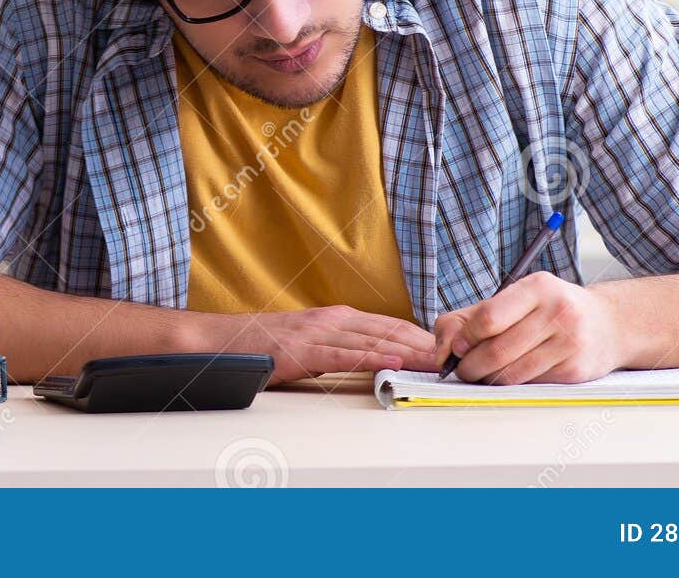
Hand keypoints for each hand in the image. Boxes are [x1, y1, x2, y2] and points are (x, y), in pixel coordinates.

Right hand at [213, 305, 438, 383]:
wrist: (223, 340)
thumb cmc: (267, 344)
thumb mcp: (312, 340)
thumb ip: (343, 345)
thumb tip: (378, 358)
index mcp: (337, 317)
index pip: (390, 325)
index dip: (422, 336)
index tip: (448, 349)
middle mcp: (332, 319)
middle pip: (389, 329)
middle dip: (425, 343)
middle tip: (455, 355)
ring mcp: (317, 333)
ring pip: (373, 340)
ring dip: (409, 351)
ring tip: (437, 361)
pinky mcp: (303, 351)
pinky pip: (343, 355)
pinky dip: (371, 358)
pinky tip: (393, 361)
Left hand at [433, 272, 623, 384]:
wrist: (608, 324)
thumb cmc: (549, 310)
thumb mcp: (514, 299)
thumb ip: (470, 316)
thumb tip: (444, 347)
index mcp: (537, 287)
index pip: (489, 318)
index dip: (465, 338)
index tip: (457, 348)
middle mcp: (557, 312)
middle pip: (497, 350)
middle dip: (471, 366)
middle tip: (462, 370)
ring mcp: (569, 342)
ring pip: (512, 372)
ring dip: (487, 379)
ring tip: (480, 375)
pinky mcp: (575, 369)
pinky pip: (530, 384)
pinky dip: (512, 384)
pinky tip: (509, 376)